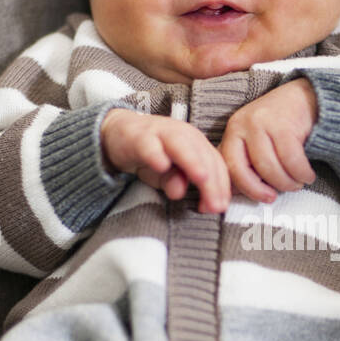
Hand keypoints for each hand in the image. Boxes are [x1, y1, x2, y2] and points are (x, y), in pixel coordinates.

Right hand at [100, 108, 230, 213]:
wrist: (118, 133)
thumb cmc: (150, 154)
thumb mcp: (166, 175)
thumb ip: (177, 183)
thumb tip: (182, 194)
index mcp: (196, 143)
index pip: (215, 164)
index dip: (221, 187)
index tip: (220, 207)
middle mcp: (183, 135)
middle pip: (203, 157)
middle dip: (212, 182)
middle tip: (215, 205)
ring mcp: (161, 133)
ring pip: (181, 146)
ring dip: (193, 162)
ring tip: (202, 179)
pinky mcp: (138, 136)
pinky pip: (148, 145)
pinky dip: (156, 154)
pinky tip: (162, 166)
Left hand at [219, 78, 318, 202]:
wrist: (306, 96)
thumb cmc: (280, 125)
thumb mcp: (255, 140)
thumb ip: (245, 162)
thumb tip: (233, 193)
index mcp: (233, 131)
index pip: (230, 166)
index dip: (245, 187)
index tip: (260, 198)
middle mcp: (245, 124)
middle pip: (250, 170)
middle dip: (264, 190)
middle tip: (277, 196)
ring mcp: (264, 123)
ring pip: (271, 168)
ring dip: (288, 183)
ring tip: (297, 183)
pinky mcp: (285, 125)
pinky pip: (292, 161)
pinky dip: (302, 173)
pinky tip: (307, 175)